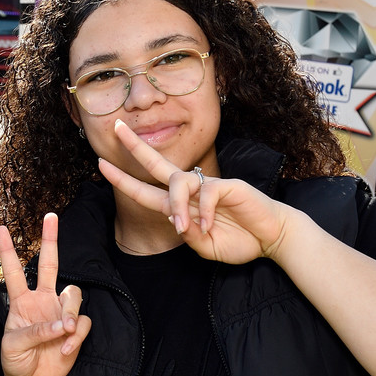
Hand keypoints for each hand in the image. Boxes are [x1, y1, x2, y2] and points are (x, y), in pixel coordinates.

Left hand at [0, 214, 91, 375]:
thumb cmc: (17, 361)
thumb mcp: (13, 346)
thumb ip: (35, 331)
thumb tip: (61, 324)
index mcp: (21, 301)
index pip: (13, 270)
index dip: (8, 250)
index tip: (1, 228)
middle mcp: (42, 300)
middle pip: (50, 263)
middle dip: (51, 239)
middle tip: (51, 216)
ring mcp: (60, 312)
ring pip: (73, 294)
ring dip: (70, 311)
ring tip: (63, 332)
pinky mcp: (75, 328)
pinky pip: (83, 322)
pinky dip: (76, 335)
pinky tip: (65, 349)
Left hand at [98, 119, 292, 264]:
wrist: (273, 238)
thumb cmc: (240, 241)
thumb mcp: (206, 247)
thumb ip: (189, 237)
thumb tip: (173, 219)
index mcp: (182, 206)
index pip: (146, 189)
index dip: (124, 179)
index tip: (102, 165)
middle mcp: (191, 191)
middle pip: (157, 163)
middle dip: (135, 147)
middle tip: (115, 128)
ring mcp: (209, 184)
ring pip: (178, 182)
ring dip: (177, 207)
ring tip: (184, 228)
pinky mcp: (228, 185)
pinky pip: (207, 192)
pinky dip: (204, 212)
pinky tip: (209, 226)